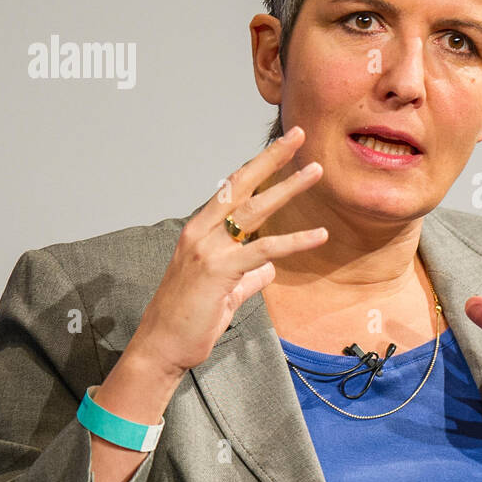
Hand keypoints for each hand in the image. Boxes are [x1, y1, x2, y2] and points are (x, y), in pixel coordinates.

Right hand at [130, 126, 329, 381]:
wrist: (161, 346)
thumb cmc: (188, 319)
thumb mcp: (223, 291)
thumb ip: (247, 276)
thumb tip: (269, 267)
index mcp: (199, 230)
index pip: (232, 188)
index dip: (258, 166)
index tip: (283, 148)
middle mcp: (201, 231)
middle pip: (242, 184)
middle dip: (272, 158)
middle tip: (299, 135)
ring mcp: (209, 249)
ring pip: (256, 210)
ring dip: (288, 188)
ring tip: (316, 171)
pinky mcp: (220, 270)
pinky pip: (264, 250)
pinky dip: (295, 241)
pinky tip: (320, 234)